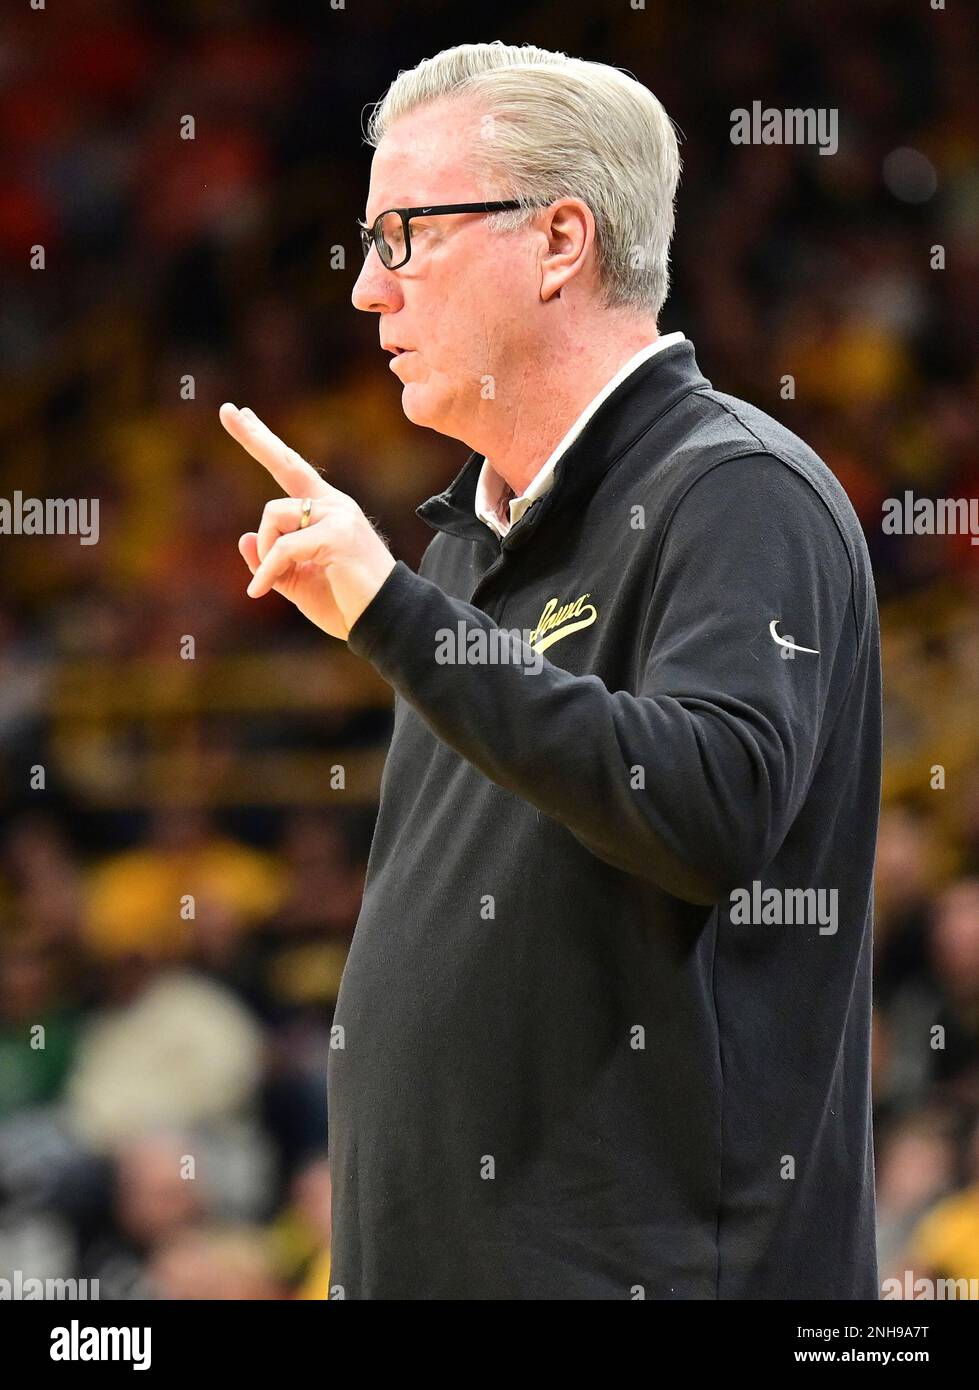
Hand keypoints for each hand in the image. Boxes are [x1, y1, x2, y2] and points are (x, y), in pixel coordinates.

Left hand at [220, 403, 395, 640]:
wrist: (383, 621)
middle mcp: (334, 505)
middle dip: (254, 437)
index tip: (239, 414)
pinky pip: (281, 548)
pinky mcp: (336, 535)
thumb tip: (244, 536)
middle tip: (227, 410)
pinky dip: (266, 572)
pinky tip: (258, 590)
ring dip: (264, 551)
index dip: (264, 441)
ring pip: (273, 515)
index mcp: (327, 511)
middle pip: (286, 462)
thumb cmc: (345, 603)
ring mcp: (338, 516)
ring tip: (269, 580)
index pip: (292, 468)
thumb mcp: (297, 581)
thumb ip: (271, 560)